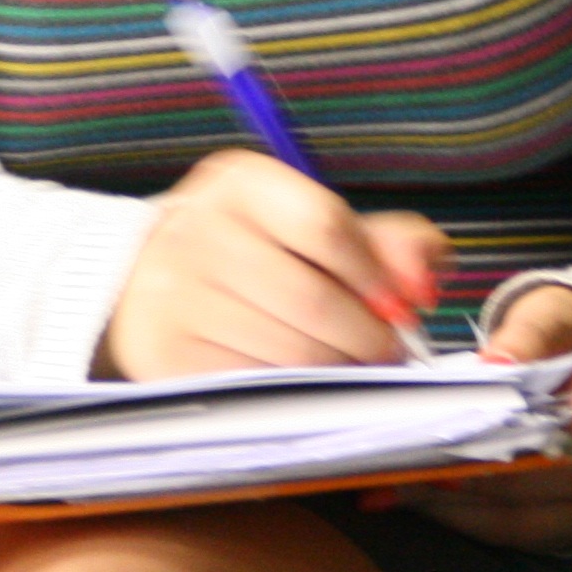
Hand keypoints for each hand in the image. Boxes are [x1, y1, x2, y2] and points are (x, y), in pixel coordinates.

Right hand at [99, 150, 449, 379]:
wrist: (145, 283)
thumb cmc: (253, 253)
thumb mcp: (311, 226)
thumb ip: (386, 242)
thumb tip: (425, 279)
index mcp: (239, 184)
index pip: (325, 225)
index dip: (376, 275)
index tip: (400, 305)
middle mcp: (197, 230)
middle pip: (312, 298)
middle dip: (367, 336)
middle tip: (384, 350)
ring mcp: (175, 294)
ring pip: (290, 349)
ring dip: (337, 367)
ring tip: (344, 361)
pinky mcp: (167, 352)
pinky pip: (259, 381)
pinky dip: (294, 387)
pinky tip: (299, 375)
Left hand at [410, 281, 571, 551]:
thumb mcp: (560, 313)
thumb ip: (529, 335)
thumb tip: (494, 362)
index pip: (567, 453)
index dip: (509, 463)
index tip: (448, 457)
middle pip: (536, 496)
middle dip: (464, 489)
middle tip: (398, 474)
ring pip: (523, 526)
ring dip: (457, 514)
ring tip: (394, 492)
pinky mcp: (571, 517)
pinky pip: (520, 533)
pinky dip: (470, 522)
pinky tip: (423, 502)